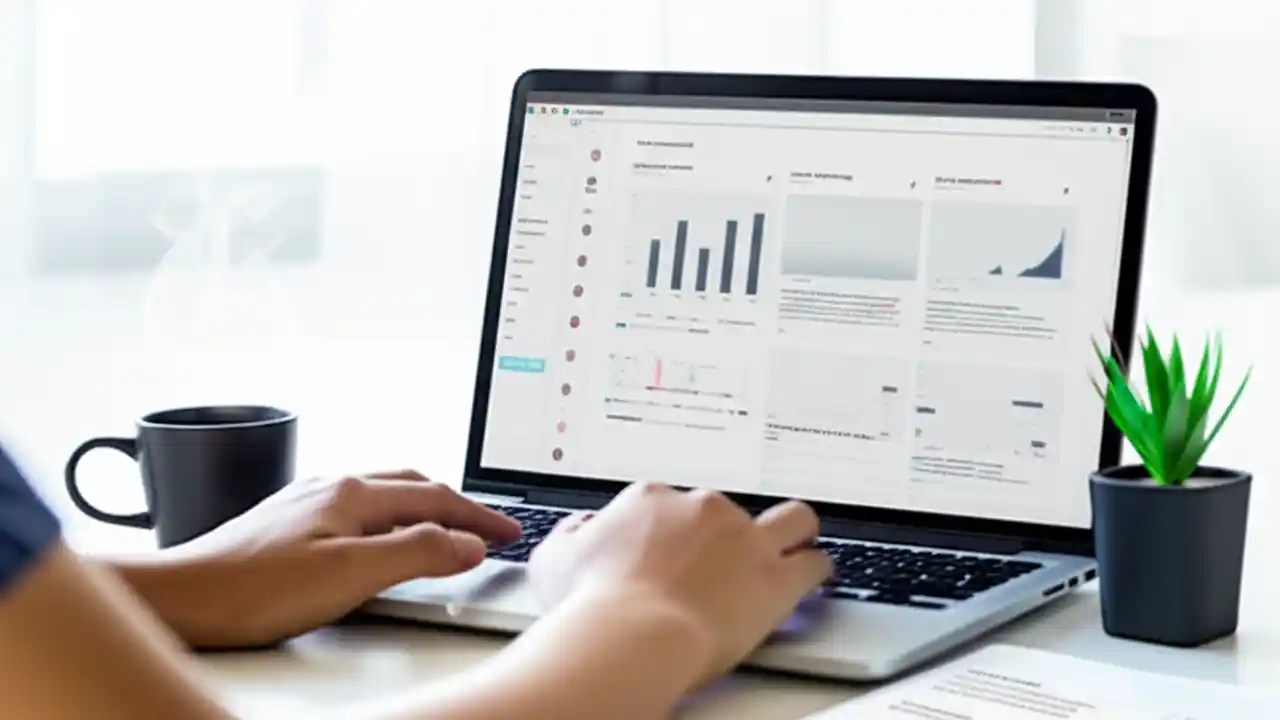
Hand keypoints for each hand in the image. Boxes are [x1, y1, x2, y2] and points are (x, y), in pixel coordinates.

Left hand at [110, 470, 520, 647]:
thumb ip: (416, 553)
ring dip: (423, 509)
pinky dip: (390, 521)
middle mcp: (332, 488)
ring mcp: (308, 503)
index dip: (478, 516)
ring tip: (447, 530)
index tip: (509, 531)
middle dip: (456, 505)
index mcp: (353, 493)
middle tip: (488, 528)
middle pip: (412, 486)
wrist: (182, 598)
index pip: (436, 497)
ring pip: (384, 496)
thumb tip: (466, 544)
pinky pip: (357, 511)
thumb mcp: (352, 574)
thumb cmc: (255, 588)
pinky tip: (381, 539)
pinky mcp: (289, 524)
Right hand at [527, 483, 830, 687]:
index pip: (671, 504)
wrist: (631, 634)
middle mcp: (701, 509)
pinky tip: (813, 579)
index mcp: (651, 501)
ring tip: (792, 548)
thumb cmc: (592, 604)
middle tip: (723, 561)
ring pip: (789, 520)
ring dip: (792, 533)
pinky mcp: (774, 577)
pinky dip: (815, 570)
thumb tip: (580, 530)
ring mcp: (743, 540)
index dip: (673, 530)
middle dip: (727, 533)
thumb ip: (569, 536)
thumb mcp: (554, 559)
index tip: (673, 550)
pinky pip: (813, 563)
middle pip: (726, 510)